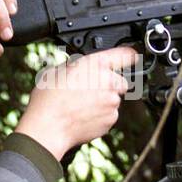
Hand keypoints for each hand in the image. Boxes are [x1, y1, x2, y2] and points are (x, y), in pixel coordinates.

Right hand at [15, 46, 139, 160]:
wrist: (48, 127)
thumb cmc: (48, 99)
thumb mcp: (57, 71)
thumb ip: (76, 67)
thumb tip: (80, 68)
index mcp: (95, 65)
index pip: (125, 54)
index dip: (129, 55)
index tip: (133, 56)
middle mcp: (108, 82)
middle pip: (120, 81)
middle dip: (109, 85)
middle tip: (89, 90)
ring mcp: (111, 102)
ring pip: (113, 100)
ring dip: (103, 102)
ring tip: (81, 106)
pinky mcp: (110, 120)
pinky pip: (109, 115)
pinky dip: (100, 116)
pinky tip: (83, 116)